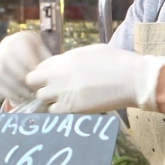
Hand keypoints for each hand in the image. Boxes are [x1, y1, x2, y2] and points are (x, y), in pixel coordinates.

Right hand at [0, 31, 51, 102]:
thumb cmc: (36, 56)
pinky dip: (6, 93)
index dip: (31, 69)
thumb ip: (46, 62)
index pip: (22, 53)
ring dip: (15, 88)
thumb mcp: (43, 53)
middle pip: (9, 63)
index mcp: (19, 38)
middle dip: (22, 81)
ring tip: (27, 96)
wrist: (20, 54)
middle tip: (34, 92)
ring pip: (0, 74)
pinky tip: (18, 98)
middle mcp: (3, 45)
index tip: (40, 81)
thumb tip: (48, 76)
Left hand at [26, 43, 164, 113]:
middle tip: (53, 90)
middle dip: (40, 86)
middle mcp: (58, 75)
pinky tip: (70, 109)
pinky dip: (59, 112)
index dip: (43, 74)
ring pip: (42, 98)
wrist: (131, 78)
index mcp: (63, 59)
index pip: (38, 67)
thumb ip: (69, 59)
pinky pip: (54, 112)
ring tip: (63, 100)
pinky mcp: (72, 108)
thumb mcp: (88, 52)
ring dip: (49, 100)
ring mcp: (63, 92)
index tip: (51, 79)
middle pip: (33, 82)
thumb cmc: (115, 61)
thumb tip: (62, 65)